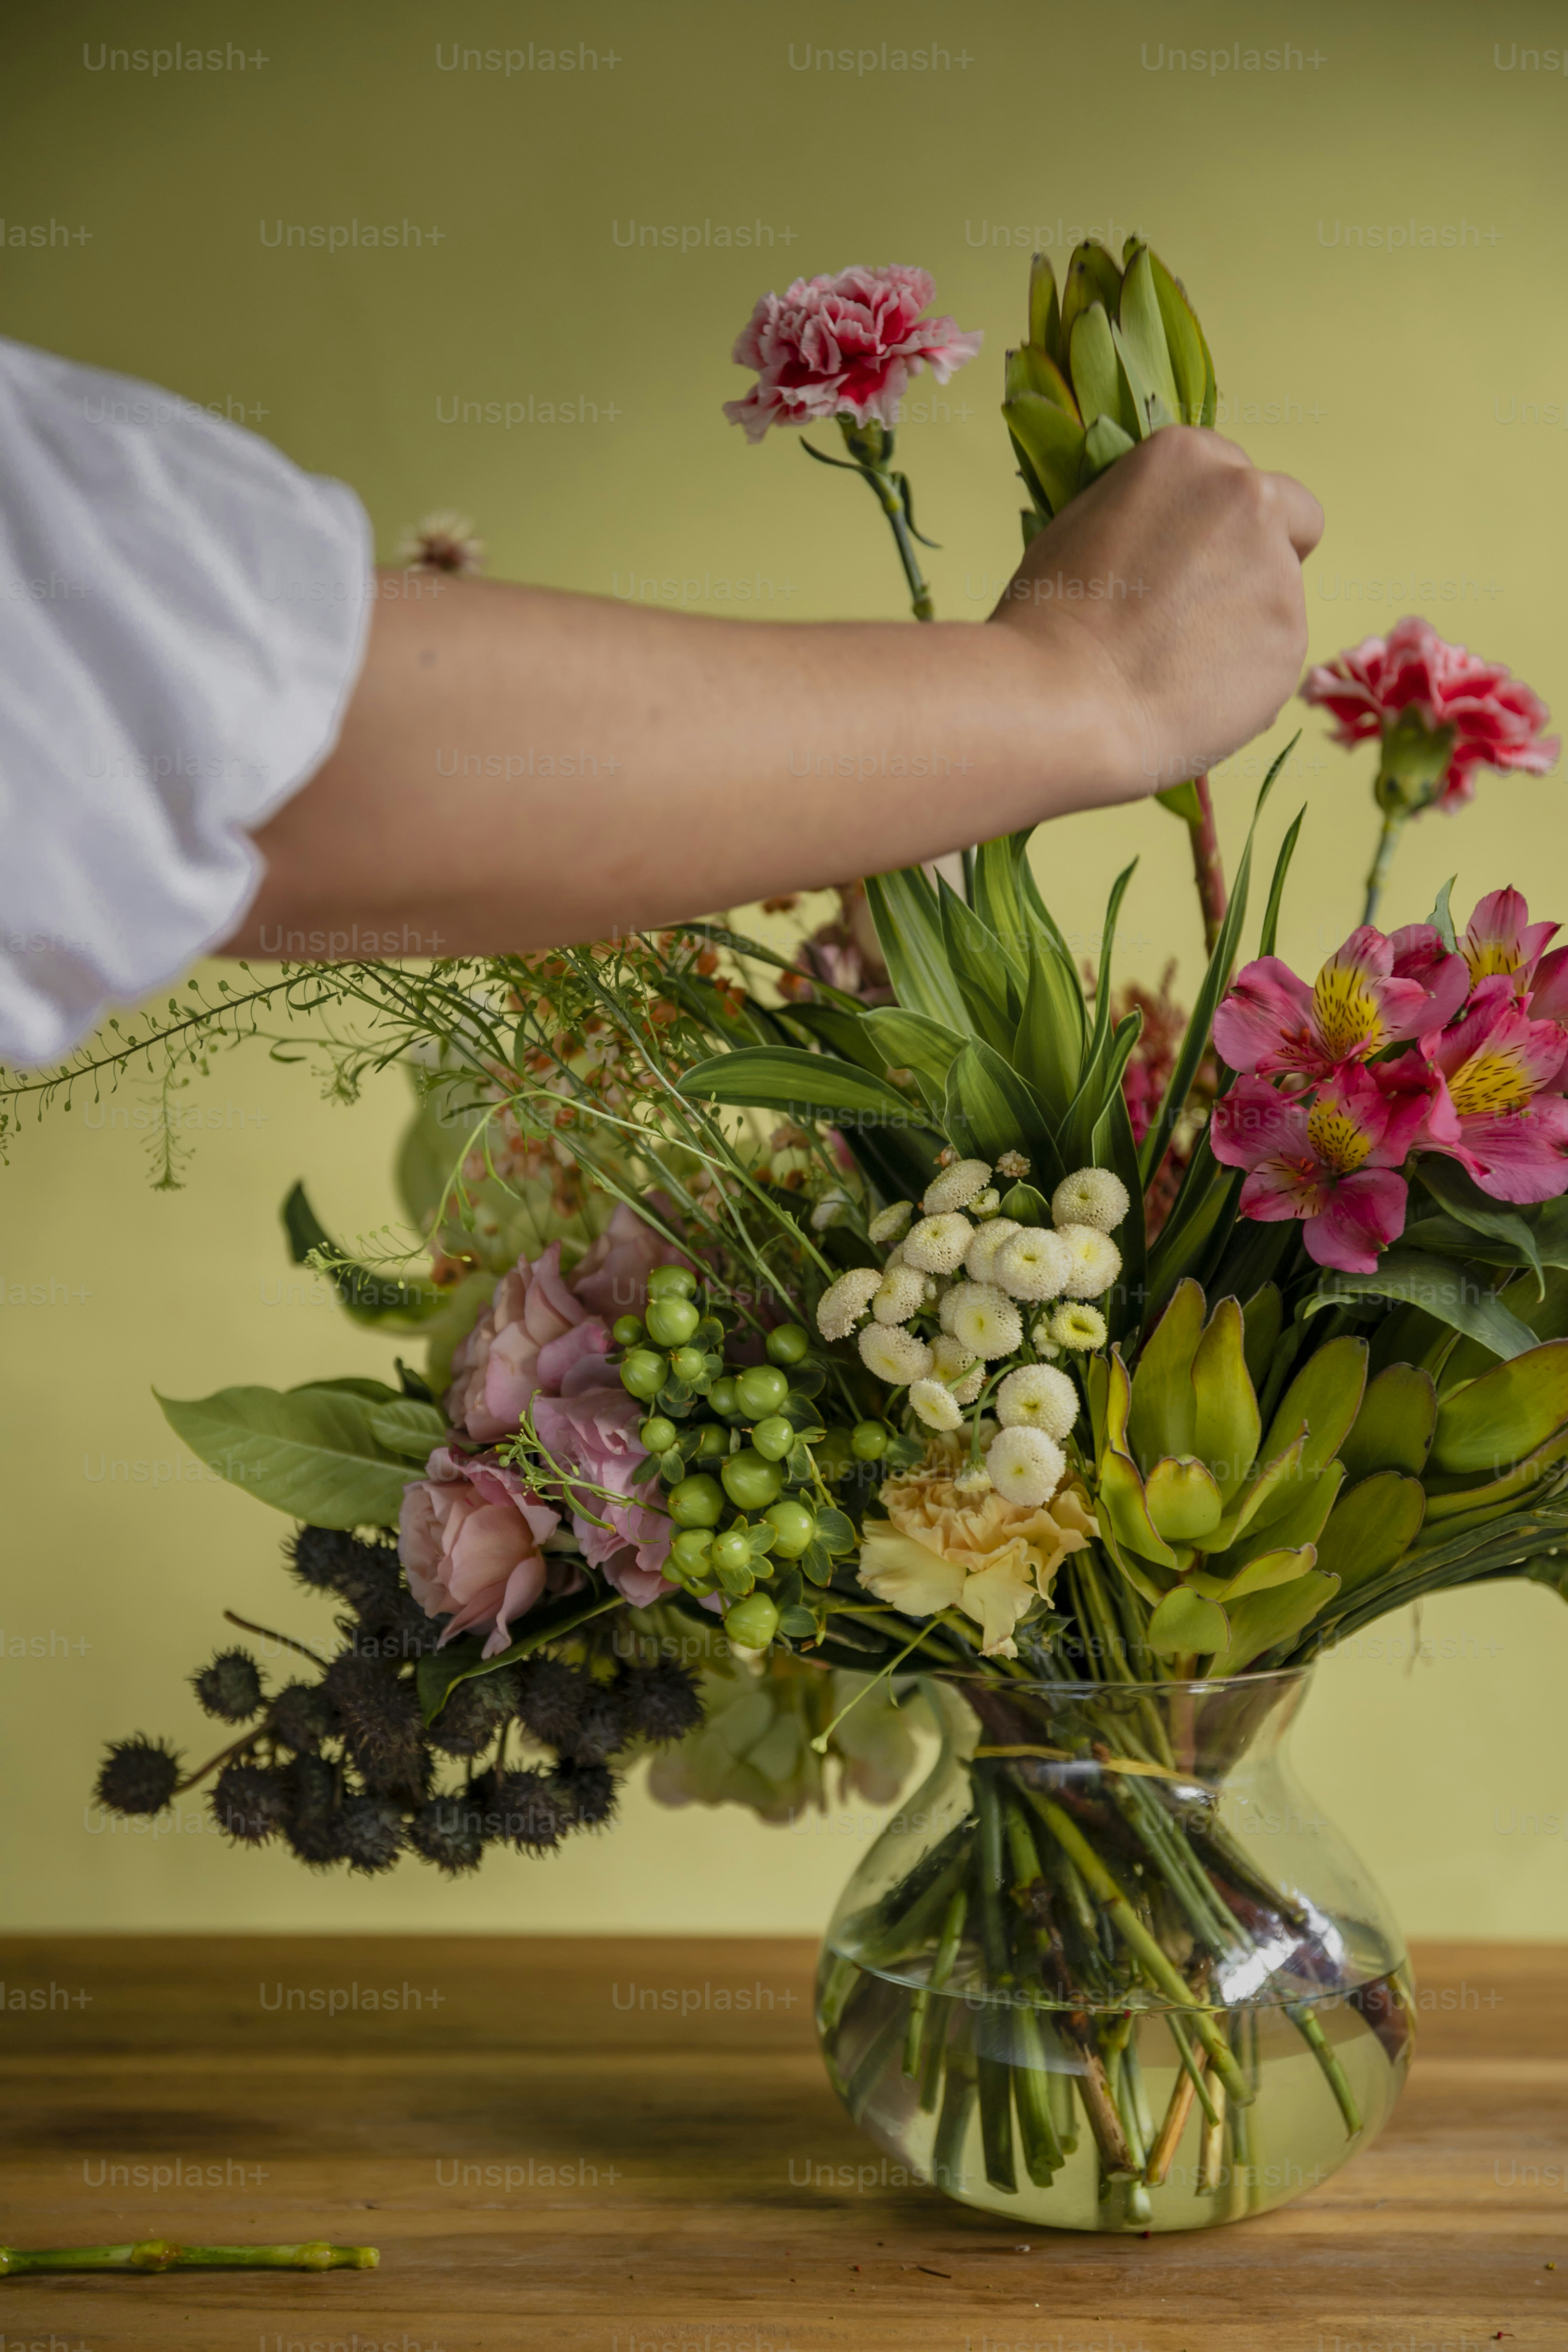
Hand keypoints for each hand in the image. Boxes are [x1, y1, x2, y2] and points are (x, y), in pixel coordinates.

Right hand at [989, 427, 1323, 796]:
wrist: (1062, 698)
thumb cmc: (1051, 617)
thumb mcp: (1086, 525)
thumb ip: (1149, 515)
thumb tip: (1173, 538)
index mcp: (1191, 456)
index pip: (1239, 476)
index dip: (1219, 523)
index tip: (1191, 561)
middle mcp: (1247, 498)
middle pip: (1291, 520)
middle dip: (1265, 555)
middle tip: (1207, 608)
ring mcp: (1277, 569)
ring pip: (1281, 595)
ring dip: (1247, 623)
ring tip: (1177, 666)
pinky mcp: (1290, 639)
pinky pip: (1275, 655)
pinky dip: (1245, 675)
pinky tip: (1190, 693)